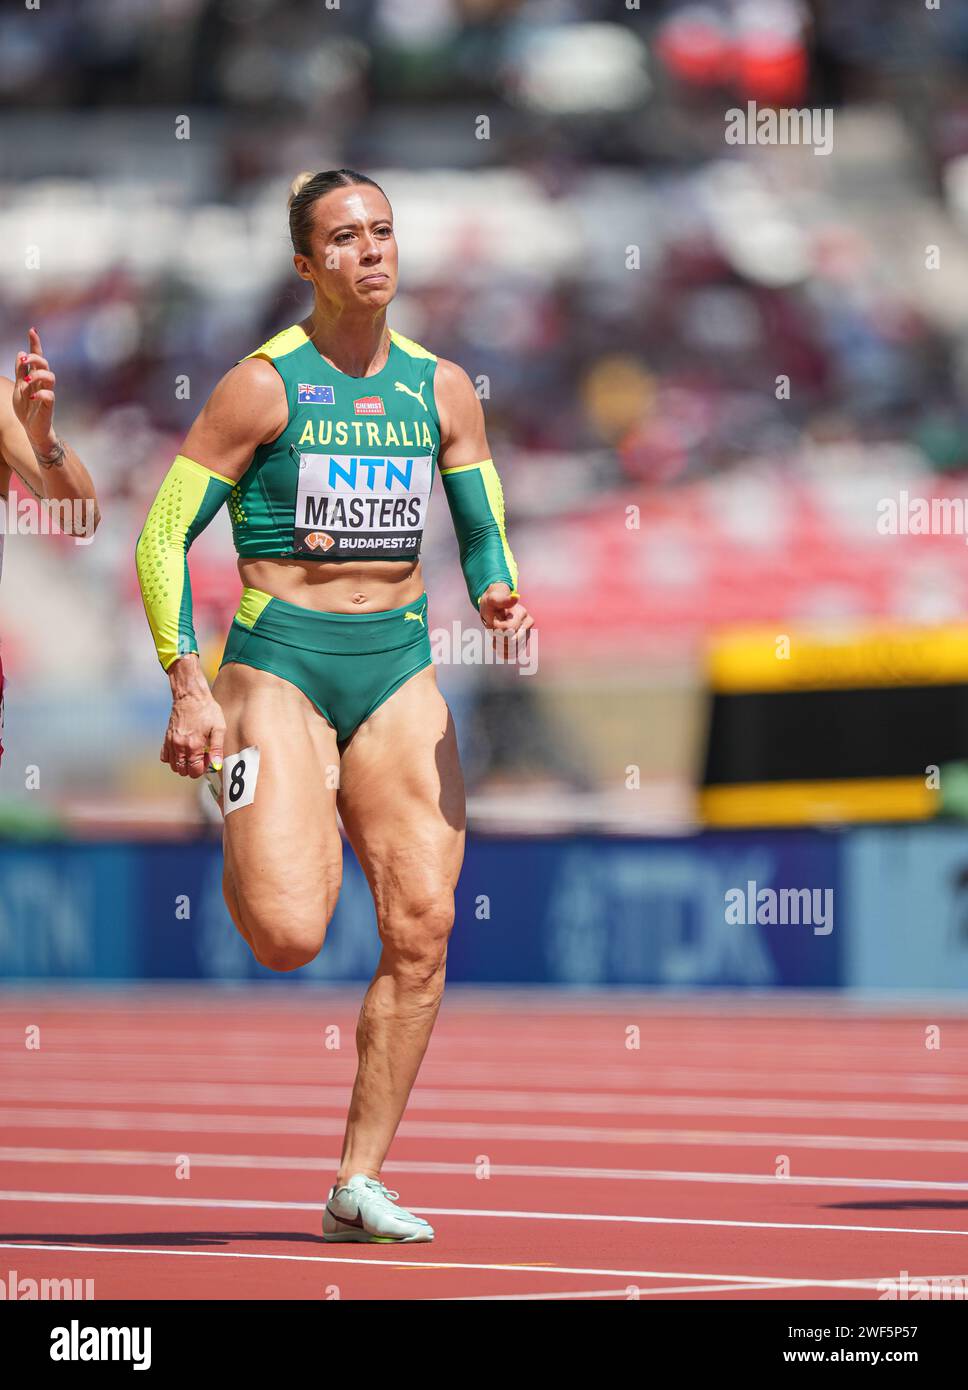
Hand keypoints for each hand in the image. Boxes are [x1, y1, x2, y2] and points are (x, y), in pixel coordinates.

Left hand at [13, 327, 56, 452]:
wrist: (31, 429)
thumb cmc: (26, 408)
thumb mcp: (18, 387)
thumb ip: (20, 371)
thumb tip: (20, 353)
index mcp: (34, 377)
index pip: (37, 357)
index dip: (35, 344)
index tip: (32, 330)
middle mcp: (42, 383)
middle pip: (45, 364)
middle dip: (35, 358)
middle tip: (24, 360)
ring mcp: (47, 394)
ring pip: (50, 377)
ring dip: (37, 375)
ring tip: (27, 381)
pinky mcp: (48, 406)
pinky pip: (50, 396)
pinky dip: (40, 394)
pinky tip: (32, 397)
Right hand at [161, 684, 225, 778]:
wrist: (190, 695)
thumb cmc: (207, 710)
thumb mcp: (218, 728)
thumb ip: (217, 749)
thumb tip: (216, 765)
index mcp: (193, 745)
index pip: (194, 771)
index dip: (202, 769)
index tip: (207, 760)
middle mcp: (180, 746)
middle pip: (183, 771)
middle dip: (193, 768)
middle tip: (201, 757)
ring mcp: (171, 742)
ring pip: (173, 766)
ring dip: (183, 764)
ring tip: (192, 754)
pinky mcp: (166, 738)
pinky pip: (165, 757)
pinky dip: (172, 758)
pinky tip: (182, 751)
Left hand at [479, 582, 533, 655]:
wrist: (494, 607)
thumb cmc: (493, 603)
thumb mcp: (493, 600)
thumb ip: (504, 600)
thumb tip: (516, 597)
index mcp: (522, 613)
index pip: (509, 629)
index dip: (497, 629)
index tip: (493, 623)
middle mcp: (528, 623)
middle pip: (513, 640)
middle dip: (500, 638)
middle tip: (493, 631)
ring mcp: (527, 631)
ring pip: (515, 647)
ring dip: (502, 646)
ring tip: (495, 638)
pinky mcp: (524, 639)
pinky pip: (517, 651)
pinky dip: (506, 652)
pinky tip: (499, 649)